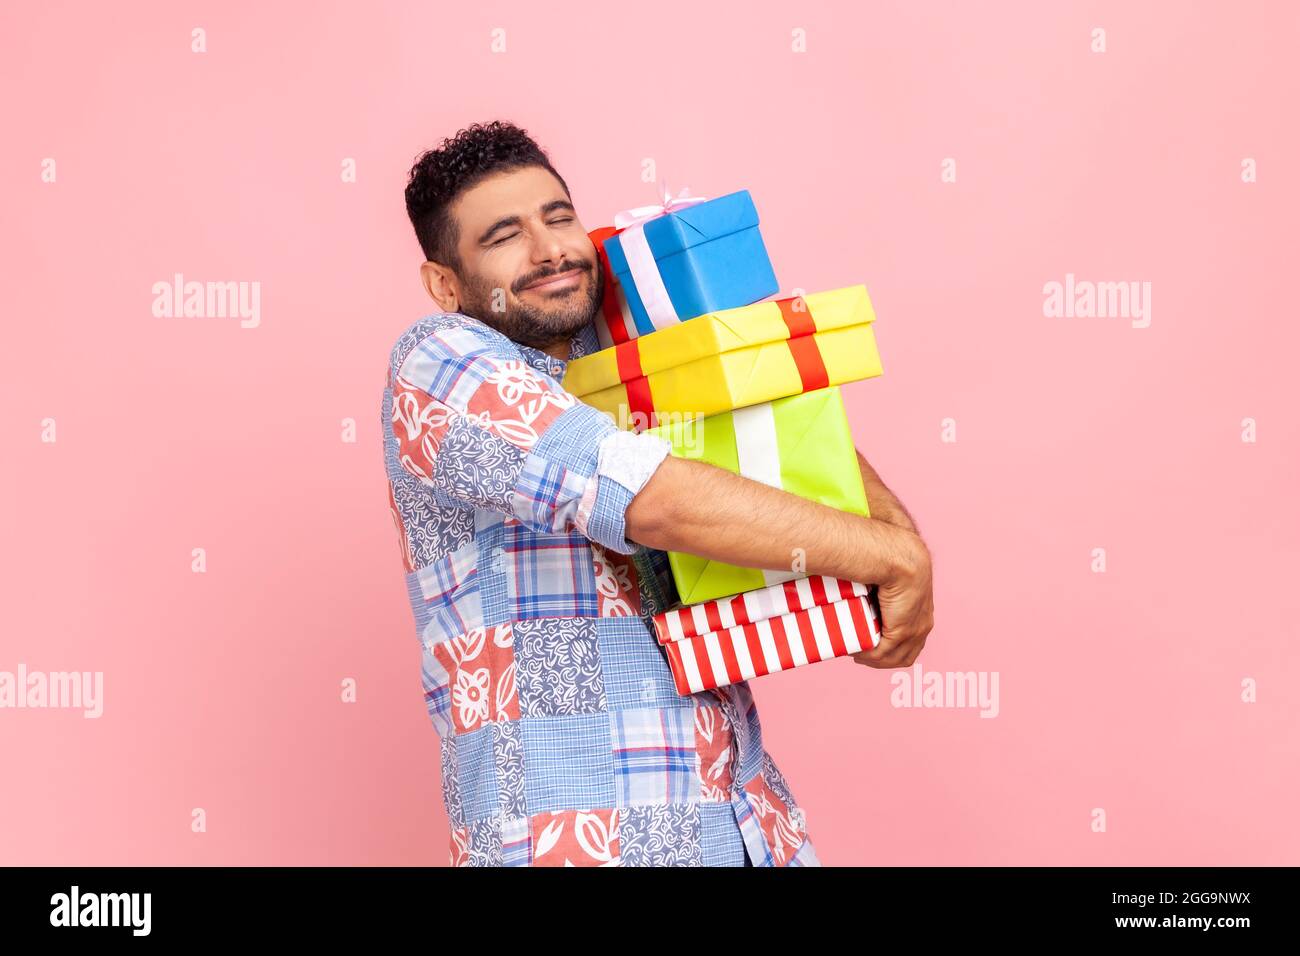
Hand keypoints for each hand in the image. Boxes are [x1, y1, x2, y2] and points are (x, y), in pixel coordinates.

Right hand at [851, 528, 932, 668]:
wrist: (901, 557)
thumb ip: (882, 590)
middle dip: (882, 659)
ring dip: (873, 660)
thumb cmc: (894, 561)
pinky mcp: (901, 632)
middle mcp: (923, 625)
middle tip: (861, 654)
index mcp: (923, 614)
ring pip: (893, 658)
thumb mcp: (891, 581)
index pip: (911, 642)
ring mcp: (914, 631)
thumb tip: (863, 588)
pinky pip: (882, 653)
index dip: (891, 648)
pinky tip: (856, 651)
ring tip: (855, 653)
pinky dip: (868, 656)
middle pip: (904, 655)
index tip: (872, 646)